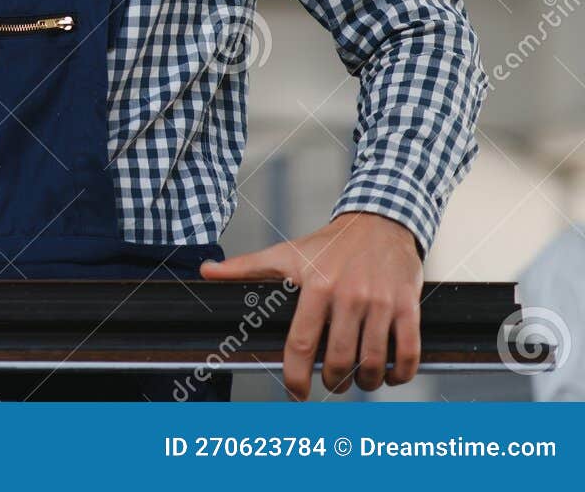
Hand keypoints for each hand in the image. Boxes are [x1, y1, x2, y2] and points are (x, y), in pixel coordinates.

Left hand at [199, 211, 422, 399]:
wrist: (379, 221)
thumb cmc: (328, 244)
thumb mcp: (286, 253)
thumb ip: (246, 267)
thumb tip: (206, 272)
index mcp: (315, 287)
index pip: (300, 343)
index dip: (295, 376)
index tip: (295, 394)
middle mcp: (348, 296)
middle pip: (338, 360)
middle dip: (333, 382)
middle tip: (331, 383)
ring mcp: (380, 303)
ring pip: (373, 362)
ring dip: (366, 382)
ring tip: (359, 380)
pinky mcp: (407, 306)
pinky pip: (408, 352)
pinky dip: (401, 374)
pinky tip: (389, 375)